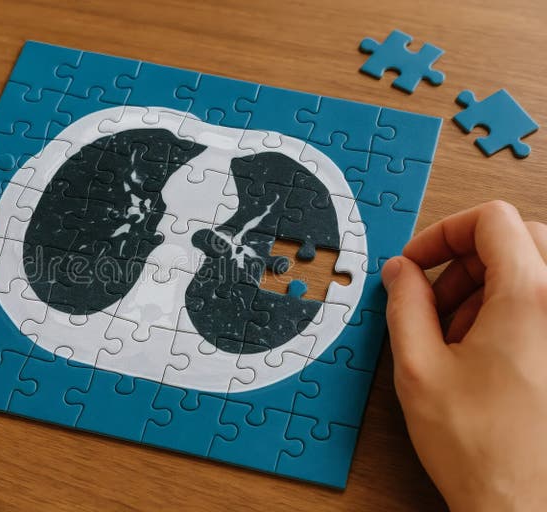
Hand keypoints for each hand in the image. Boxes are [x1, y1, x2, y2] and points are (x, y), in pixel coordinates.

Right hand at [382, 201, 546, 510]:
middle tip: (434, 297)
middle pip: (517, 239)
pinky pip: (544, 303)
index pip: (491, 221)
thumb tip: (400, 270)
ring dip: (486, 288)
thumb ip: (404, 304)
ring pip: (533, 270)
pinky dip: (509, 310)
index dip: (443, 232)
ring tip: (454, 336)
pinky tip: (482, 353)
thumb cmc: (481, 450)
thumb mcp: (417, 368)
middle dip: (465, 261)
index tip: (417, 261)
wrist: (525, 507)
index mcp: (530, 298)